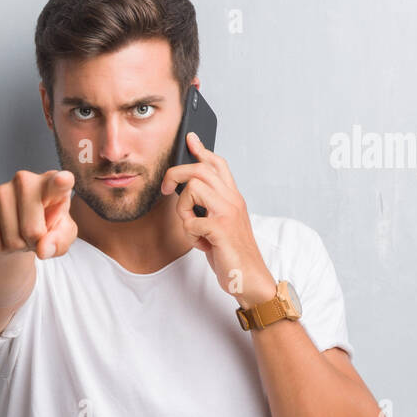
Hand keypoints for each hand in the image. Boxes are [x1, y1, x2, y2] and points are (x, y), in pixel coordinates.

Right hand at [0, 169, 77, 259]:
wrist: (16, 224)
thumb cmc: (45, 224)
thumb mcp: (62, 234)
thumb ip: (60, 241)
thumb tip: (42, 249)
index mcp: (52, 184)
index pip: (58, 182)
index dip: (61, 182)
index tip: (63, 180)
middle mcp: (25, 180)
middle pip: (32, 230)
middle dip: (34, 242)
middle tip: (35, 235)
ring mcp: (1, 191)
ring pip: (12, 240)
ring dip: (17, 247)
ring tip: (20, 233)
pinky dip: (1, 249)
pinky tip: (4, 234)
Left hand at [159, 132, 277, 308]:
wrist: (250, 278)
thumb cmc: (232, 252)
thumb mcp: (221, 225)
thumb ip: (208, 208)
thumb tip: (186, 193)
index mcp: (233, 198)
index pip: (218, 164)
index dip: (202, 150)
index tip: (190, 139)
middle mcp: (233, 200)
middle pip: (200, 170)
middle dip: (176, 175)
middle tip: (166, 189)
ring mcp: (228, 214)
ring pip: (193, 189)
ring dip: (183, 210)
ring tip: (193, 228)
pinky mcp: (221, 230)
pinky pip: (191, 222)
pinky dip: (190, 235)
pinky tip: (202, 244)